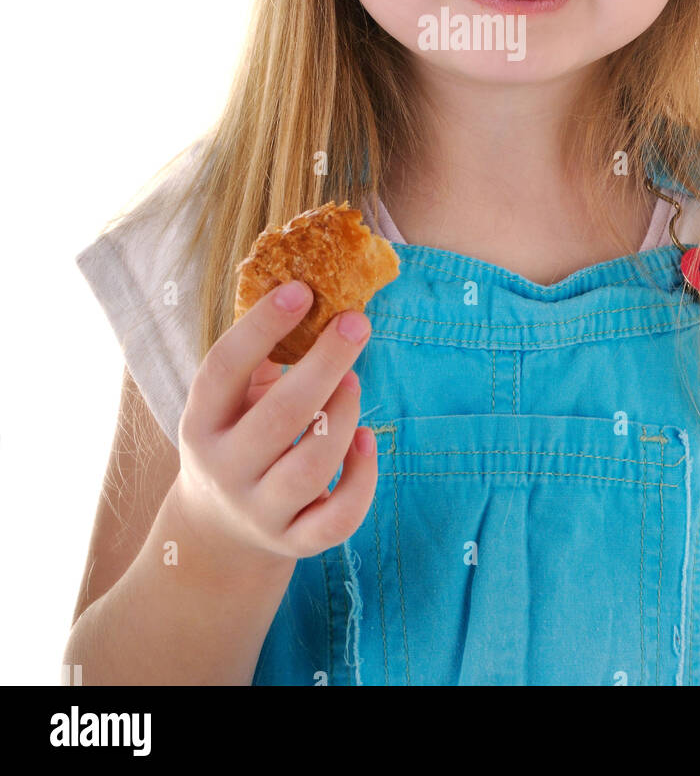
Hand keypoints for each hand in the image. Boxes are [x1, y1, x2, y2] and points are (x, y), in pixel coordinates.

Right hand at [170, 281, 376, 563]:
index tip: (302, 289)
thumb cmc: (238, 435)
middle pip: (279, 416)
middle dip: (325, 364)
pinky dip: (361, 478)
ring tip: (354, 383)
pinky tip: (367, 440)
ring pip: (310, 468)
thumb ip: (263, 353)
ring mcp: (259, 510)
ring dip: (342, 417)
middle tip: (356, 323)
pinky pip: (337, 518)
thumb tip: (313, 287)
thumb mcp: (232, 398)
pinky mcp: (294, 542)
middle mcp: (224, 468)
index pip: (224, 368)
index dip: (262, 327)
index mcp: (201, 421)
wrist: (218, 531)